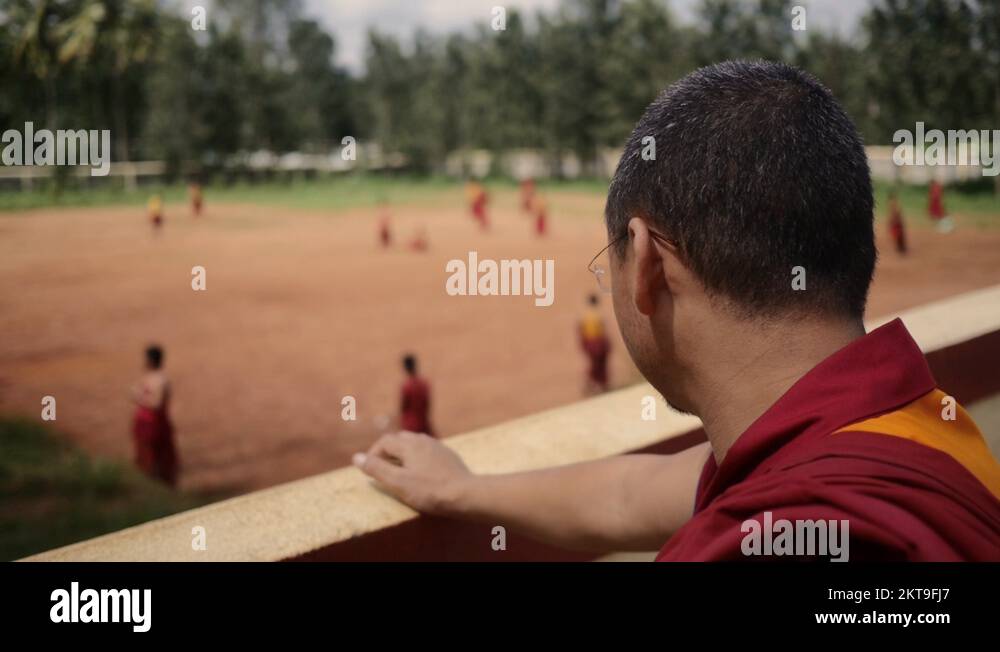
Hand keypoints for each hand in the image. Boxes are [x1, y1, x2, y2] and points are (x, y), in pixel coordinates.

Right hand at [353, 431, 471, 515]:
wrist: (465, 494)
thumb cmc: (429, 490)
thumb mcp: (397, 482)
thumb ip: (376, 468)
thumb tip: (356, 457)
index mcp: (409, 444)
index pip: (385, 442)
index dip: (374, 454)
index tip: (370, 469)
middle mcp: (423, 440)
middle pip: (400, 439)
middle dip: (388, 451)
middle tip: (383, 469)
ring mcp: (438, 447)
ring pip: (415, 444)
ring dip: (404, 454)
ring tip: (400, 471)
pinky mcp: (448, 456)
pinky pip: (428, 452)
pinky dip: (418, 458)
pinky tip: (421, 473)